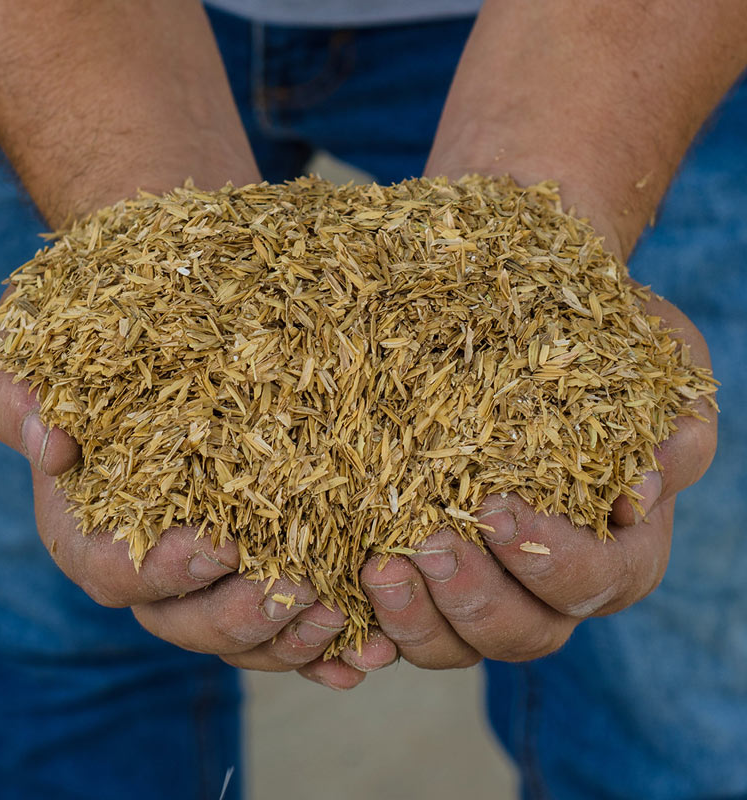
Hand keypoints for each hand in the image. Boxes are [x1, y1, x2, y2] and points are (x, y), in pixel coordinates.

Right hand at [0, 362, 396, 688]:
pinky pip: (286, 634)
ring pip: (241, 636)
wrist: (158, 366)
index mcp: (91, 532)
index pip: (113, 571)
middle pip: (184, 621)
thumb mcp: (39, 362)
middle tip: (297, 588)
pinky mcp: (258, 580)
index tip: (219, 542)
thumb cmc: (98, 365)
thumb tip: (52, 443)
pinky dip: (325, 651)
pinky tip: (365, 653)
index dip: (164, 568)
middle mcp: (151, 571)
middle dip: (240, 614)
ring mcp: (207, 584)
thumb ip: (20, 398)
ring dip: (291, 639)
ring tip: (342, 614)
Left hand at [360, 292, 716, 667]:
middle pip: (522, 632)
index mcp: (616, 552)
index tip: (494, 507)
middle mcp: (549, 586)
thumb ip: (676, 430)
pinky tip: (335, 598)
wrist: (532, 341)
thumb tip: (643, 492)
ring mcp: (484, 589)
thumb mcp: (657, 372)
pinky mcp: (426, 581)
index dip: (547, 559)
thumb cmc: (603, 353)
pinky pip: (397, 627)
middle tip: (424, 543)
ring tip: (375, 565)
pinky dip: (369, 627)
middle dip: (472, 596)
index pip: (594, 582)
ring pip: (455, 644)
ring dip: (413, 618)